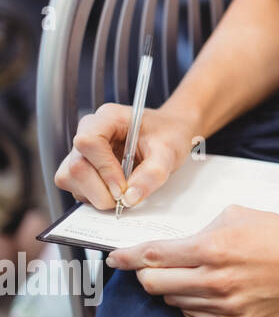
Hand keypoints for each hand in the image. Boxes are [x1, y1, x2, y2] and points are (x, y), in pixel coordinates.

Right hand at [54, 102, 199, 210]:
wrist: (170, 134)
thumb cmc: (169, 134)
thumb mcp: (169, 151)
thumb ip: (153, 173)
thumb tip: (131, 198)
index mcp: (108, 118)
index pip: (89, 142)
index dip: (104, 169)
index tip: (123, 187)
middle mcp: (89, 132)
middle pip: (75, 166)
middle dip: (100, 189)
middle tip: (126, 197)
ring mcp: (83, 151)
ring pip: (71, 179)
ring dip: (97, 195)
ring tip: (124, 193)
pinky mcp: (83, 168)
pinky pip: (77, 188)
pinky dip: (96, 196)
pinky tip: (117, 191)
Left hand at [105, 204, 278, 316]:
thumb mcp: (238, 216)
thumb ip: (201, 232)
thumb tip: (175, 246)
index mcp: (213, 248)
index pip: (154, 257)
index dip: (128, 258)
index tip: (117, 259)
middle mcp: (215, 280)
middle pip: (155, 285)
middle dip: (147, 275)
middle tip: (154, 268)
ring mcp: (226, 306)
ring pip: (174, 302)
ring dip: (174, 289)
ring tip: (194, 276)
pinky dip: (194, 304)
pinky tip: (209, 291)